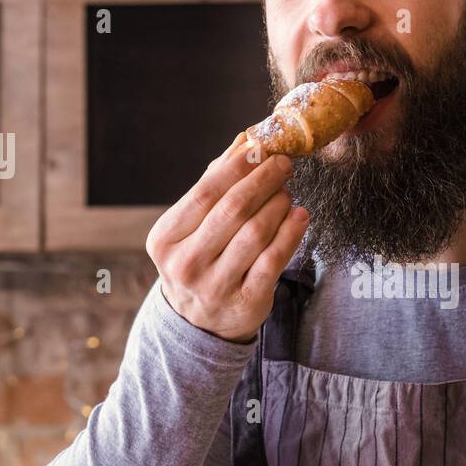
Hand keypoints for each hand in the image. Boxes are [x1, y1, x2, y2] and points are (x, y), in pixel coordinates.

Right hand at [146, 134, 309, 343]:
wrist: (199, 322)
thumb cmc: (199, 259)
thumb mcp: (192, 227)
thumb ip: (214, 186)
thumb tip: (243, 143)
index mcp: (165, 238)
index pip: (205, 193)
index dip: (237, 168)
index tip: (261, 150)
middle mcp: (186, 264)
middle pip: (233, 211)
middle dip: (263, 181)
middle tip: (284, 165)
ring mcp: (215, 286)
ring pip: (256, 233)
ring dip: (278, 205)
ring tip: (287, 192)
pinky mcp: (246, 301)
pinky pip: (274, 260)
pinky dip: (291, 233)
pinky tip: (300, 216)